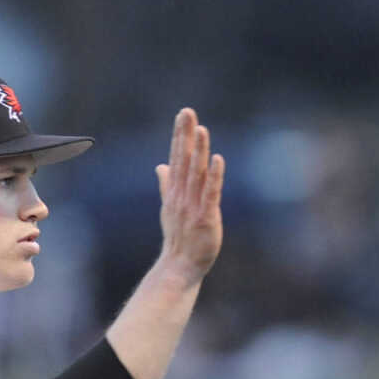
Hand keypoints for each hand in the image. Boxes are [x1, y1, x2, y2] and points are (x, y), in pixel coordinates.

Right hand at [155, 108, 223, 281]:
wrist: (179, 266)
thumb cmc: (178, 237)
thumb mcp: (170, 206)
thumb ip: (167, 184)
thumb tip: (161, 166)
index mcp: (174, 191)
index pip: (176, 157)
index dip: (179, 135)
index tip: (183, 115)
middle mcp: (181, 195)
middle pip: (183, 160)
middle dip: (185, 135)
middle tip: (187, 112)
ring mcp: (192, 206)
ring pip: (195, 174)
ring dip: (198, 151)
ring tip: (201, 129)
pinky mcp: (205, 218)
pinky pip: (210, 194)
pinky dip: (213, 177)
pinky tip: (217, 160)